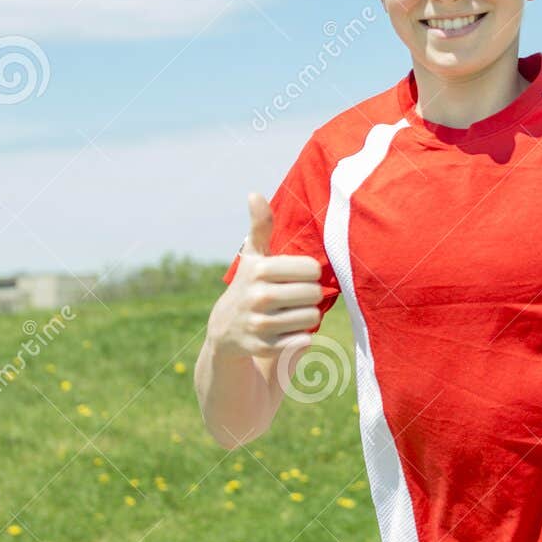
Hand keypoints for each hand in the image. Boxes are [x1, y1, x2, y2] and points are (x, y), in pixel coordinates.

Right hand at [209, 193, 324, 359]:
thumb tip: (253, 194)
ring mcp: (260, 324)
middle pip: (314, 294)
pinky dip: (300, 338)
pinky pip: (303, 341)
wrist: (226, 330)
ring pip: (312, 318)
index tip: (297, 276)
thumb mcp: (253, 256)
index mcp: (259, 270)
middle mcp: (258, 296)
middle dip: (310, 296)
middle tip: (296, 298)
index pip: (311, 268)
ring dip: (307, 317)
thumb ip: (260, 226)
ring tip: (291, 314)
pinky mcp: (265, 348)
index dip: (309, 273)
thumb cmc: (250, 285)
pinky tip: (285, 332)